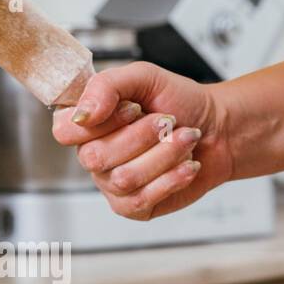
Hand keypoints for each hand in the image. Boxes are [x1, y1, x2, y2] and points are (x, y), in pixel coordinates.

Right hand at [52, 63, 233, 219]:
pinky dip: (171, 178)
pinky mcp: (133, 207)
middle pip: (94, 157)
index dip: (102, 121)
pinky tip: (187, 165)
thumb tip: (84, 113)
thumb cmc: (179, 102)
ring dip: (164, 154)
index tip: (134, 108)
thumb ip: (107, 86)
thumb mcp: (144, 77)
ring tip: (186, 139)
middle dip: (142, 136)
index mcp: (88, 123)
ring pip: (124, 178)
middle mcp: (94, 155)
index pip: (64, 130)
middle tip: (168, 121)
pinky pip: (141, 199)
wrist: (218, 129)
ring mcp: (111, 184)